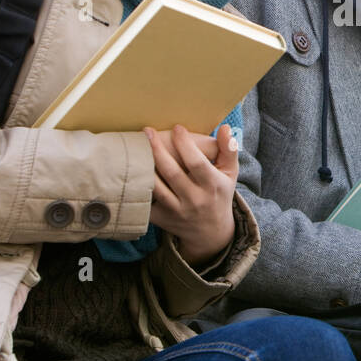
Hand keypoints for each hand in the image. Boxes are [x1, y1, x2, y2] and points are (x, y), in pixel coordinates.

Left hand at [144, 124, 239, 267]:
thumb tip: (225, 127)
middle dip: (158, 149)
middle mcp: (195, 199)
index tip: (177, 128)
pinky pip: (146, 202)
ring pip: (156, 187)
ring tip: (135, 146)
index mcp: (212, 185)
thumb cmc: (219, 194)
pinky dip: (138, 187)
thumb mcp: (230, 173)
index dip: (185, 144)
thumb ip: (228, 149)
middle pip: (172, 172)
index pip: (196, 162)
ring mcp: (177, 211)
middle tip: (147, 130)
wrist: (211, 232)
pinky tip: (130, 170)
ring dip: (144, 166)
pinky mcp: (162, 219)